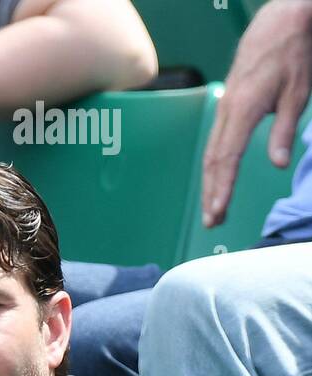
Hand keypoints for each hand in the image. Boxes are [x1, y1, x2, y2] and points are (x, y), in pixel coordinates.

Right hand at [202, 0, 311, 226]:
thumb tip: (278, 163)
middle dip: (211, 194)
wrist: (284, 18)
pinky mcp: (228, 102)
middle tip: (212, 222)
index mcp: (243, 109)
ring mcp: (225, 105)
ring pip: (211, 151)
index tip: (218, 212)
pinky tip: (216, 176)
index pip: (226, 158)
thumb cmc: (293, 50)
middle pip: (213, 161)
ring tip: (213, 207)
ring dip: (210, 182)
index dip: (221, 188)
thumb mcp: (298, 92)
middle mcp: (227, 110)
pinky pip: (215, 138)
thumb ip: (283, 130)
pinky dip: (214, 163)